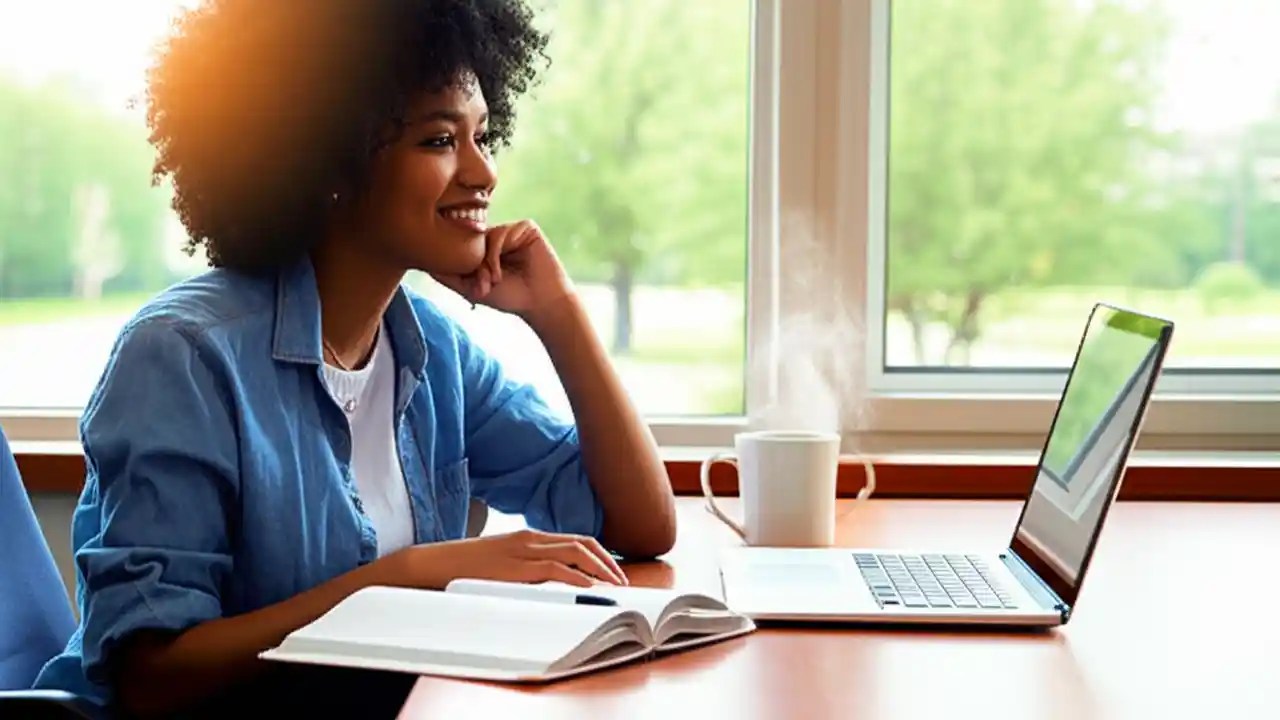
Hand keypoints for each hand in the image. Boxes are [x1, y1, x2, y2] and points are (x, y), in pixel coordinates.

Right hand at [400, 529, 627, 589]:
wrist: (434, 564)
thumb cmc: (466, 568)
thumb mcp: (503, 563)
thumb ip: (526, 568)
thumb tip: (549, 583)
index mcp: (530, 537)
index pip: (576, 540)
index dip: (601, 554)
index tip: (614, 571)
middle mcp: (531, 539)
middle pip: (583, 543)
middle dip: (609, 561)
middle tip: (622, 580)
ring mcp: (524, 551)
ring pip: (576, 553)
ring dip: (601, 569)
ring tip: (615, 586)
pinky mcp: (516, 568)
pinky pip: (556, 570)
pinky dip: (578, 577)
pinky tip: (591, 588)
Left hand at [431, 220, 573, 321]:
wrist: (541, 303)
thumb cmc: (510, 297)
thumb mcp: (471, 287)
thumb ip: (448, 275)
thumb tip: (422, 263)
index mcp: (486, 246)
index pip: (462, 244)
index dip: (461, 264)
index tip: (472, 288)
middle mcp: (497, 235)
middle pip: (471, 239)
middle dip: (472, 266)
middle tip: (482, 288)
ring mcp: (511, 229)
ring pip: (483, 237)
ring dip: (484, 263)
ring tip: (493, 281)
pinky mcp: (525, 227)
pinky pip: (498, 234)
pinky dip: (494, 255)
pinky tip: (501, 273)